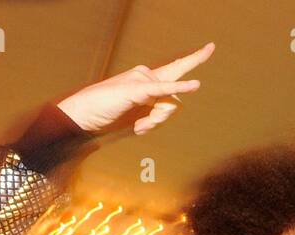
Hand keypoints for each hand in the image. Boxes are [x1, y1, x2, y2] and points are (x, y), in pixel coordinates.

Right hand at [57, 41, 214, 134]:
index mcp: (150, 81)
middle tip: (146, 127)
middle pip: (175, 100)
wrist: (83, 117)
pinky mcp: (136, 89)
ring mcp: (141, 79)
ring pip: (169, 104)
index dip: (195, 58)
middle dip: (164, 119)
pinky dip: (179, 88)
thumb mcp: (140, 119)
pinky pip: (162, 90)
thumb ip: (159, 114)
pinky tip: (196, 85)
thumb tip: (170, 110)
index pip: (177, 67)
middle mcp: (147, 75)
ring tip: (138, 126)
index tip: (210, 46)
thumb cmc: (111, 117)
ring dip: (156, 121)